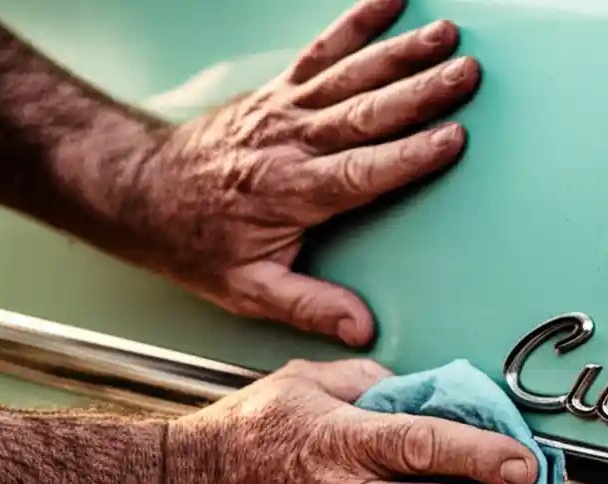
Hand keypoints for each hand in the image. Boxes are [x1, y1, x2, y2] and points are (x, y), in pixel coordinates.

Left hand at [124, 0, 476, 345]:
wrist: (140, 193)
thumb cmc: (198, 242)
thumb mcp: (248, 290)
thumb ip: (309, 307)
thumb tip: (362, 327)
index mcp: (291, 192)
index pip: (361, 170)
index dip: (410, 154)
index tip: (453, 138)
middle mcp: (290, 142)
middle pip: (366, 111)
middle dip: (421, 91)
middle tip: (467, 73)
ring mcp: (284, 109)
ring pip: (352, 74)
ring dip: (402, 52)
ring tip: (447, 34)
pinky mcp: (279, 90)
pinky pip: (322, 50)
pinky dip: (356, 22)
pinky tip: (389, 0)